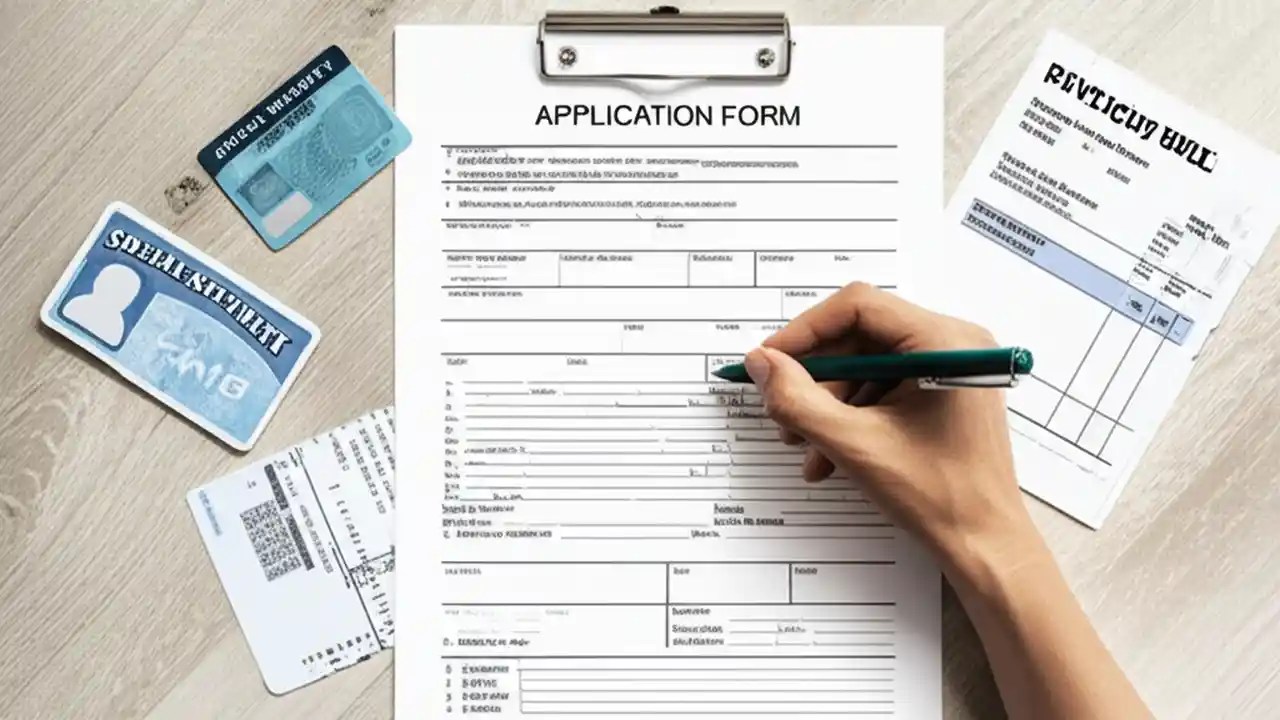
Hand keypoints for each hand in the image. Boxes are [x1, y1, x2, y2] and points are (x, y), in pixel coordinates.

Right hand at [745, 282, 1035, 572]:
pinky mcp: (944, 391)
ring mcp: (951, 368)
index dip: (806, 331)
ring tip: (805, 445)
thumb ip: (798, 400)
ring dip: (828, 403)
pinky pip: (884, 386)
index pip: (859, 307)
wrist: (985, 545)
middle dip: (816, 377)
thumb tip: (761, 363)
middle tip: (782, 407)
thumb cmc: (942, 498)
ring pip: (866, 365)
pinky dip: (852, 415)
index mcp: (945, 343)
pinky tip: (829, 454)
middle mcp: (954, 344)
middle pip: (860, 335)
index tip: (770, 360)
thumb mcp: (854, 445)